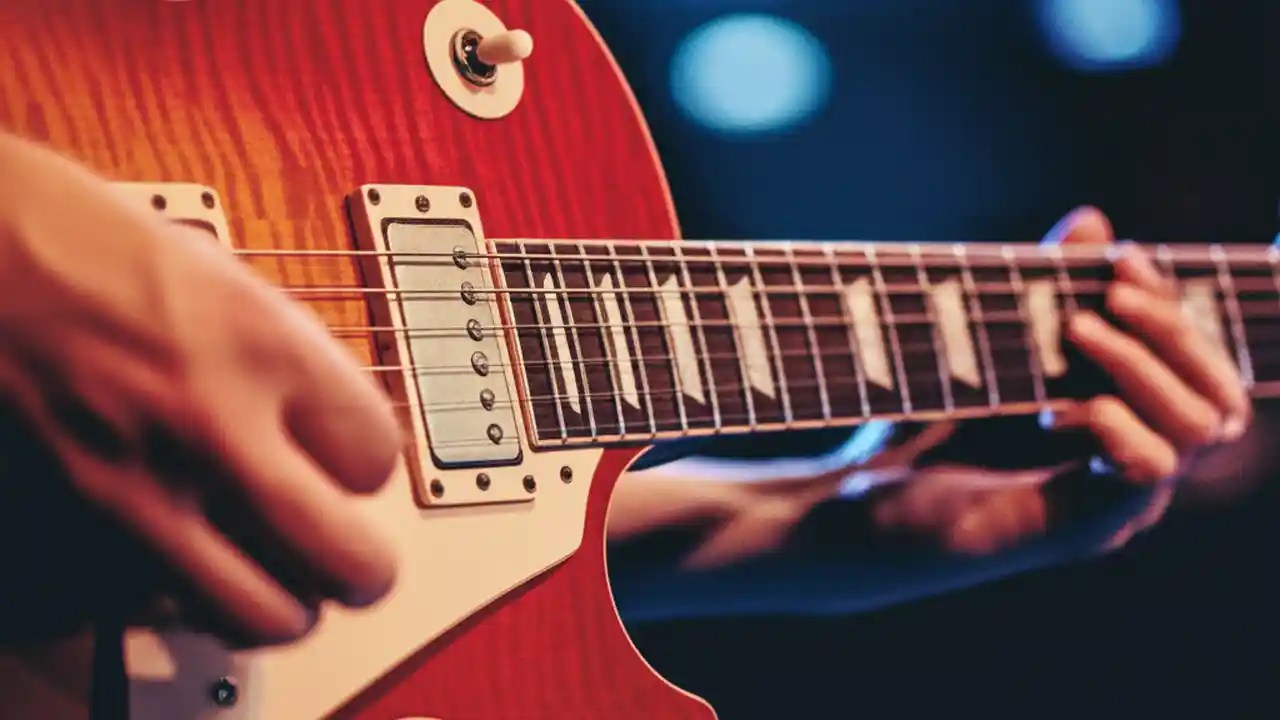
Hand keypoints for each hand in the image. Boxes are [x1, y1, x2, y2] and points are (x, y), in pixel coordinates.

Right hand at [0, 134, 401, 644]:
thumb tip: (332, 435)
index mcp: (263, 344)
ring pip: (266, 614)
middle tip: (354, 559)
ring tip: (284, 578)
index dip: (369, 465)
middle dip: (363, 568)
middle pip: (346, 559)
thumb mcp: (227, 282)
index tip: (352, 459)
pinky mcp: (84, 516)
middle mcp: (213, 419)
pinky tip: (199, 559)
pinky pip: (173, 599)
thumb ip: (291, 368)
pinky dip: (197, 596)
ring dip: (287, 603)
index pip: (376, 459)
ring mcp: (143, 478)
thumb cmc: (93, 246)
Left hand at [871, 207, 1251, 554]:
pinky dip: (1112, 424)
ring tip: (1074, 332)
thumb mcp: (986, 344)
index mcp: (1121, 423)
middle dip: (1174, 329)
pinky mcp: (1082, 533)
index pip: (1196, 364)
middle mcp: (1128, 466)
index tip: (1119, 257)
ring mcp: (1113, 506)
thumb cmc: (912, 426)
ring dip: (1143, 366)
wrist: (848, 504)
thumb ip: (1043, 290)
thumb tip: (1092, 220)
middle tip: (1111, 293)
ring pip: (1197, 429)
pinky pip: (1148, 471)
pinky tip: (1051, 409)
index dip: (1171, 304)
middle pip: (1219, 396)